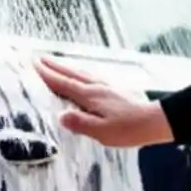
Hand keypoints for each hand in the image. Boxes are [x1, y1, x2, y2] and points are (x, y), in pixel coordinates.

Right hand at [33, 56, 173, 147]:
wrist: (156, 121)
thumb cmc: (130, 129)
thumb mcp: (102, 132)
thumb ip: (80, 123)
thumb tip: (60, 116)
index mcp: (91, 96)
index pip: (64, 84)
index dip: (47, 75)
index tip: (34, 66)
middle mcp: (97, 87)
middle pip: (71, 74)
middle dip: (54, 66)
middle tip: (39, 58)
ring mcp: (107, 86)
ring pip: (82, 73)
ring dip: (66, 68)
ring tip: (56, 63)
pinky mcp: (116, 89)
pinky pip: (92, 76)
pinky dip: (81, 72)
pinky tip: (84, 75)